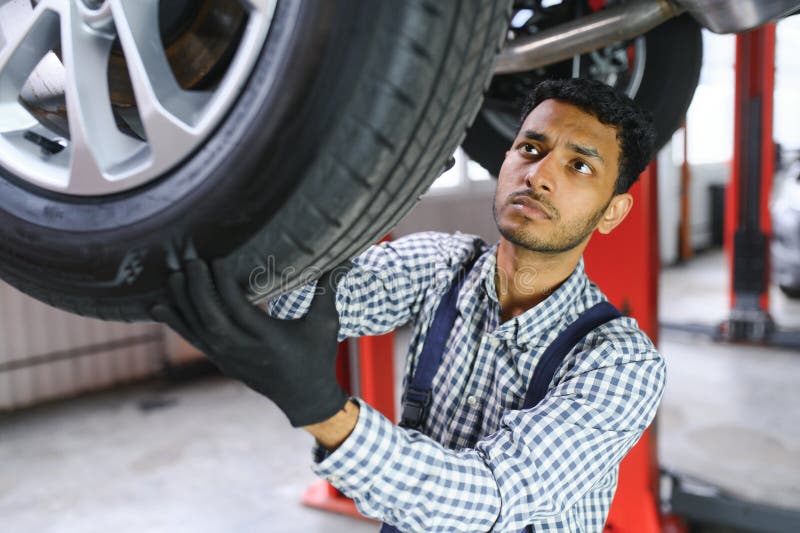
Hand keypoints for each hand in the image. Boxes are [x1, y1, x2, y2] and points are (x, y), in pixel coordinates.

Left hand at [151, 259, 350, 426]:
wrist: (305, 398)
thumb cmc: (317, 356)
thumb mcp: (326, 323)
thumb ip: (328, 290)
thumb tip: (345, 258)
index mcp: (268, 339)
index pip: (238, 308)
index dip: (224, 284)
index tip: (217, 259)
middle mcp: (243, 350)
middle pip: (211, 318)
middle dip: (196, 289)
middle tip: (189, 261)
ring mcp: (229, 358)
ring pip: (198, 329)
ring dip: (182, 303)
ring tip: (172, 276)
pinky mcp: (222, 361)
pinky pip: (194, 340)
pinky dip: (177, 322)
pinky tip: (161, 306)